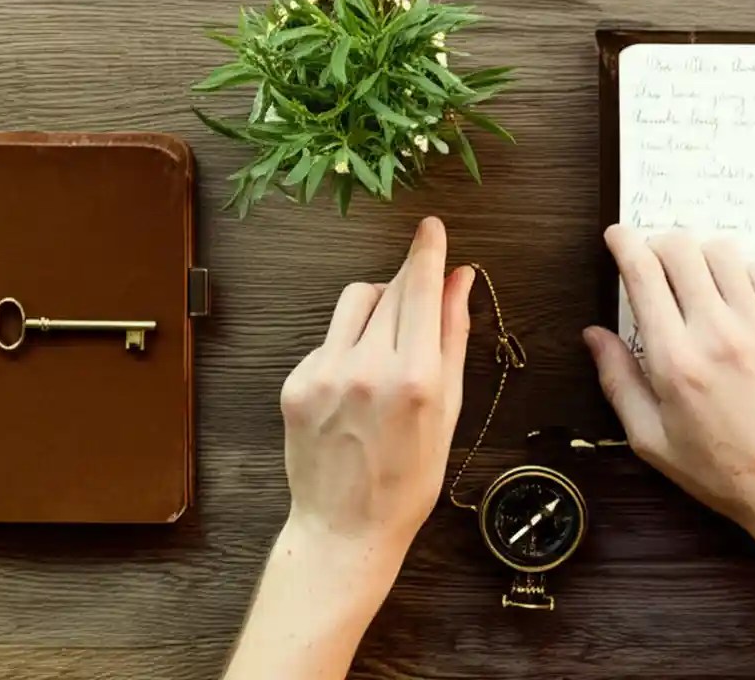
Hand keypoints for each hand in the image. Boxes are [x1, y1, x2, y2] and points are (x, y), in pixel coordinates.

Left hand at [279, 217, 473, 557]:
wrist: (345, 527)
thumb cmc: (409, 480)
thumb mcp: (446, 410)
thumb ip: (452, 338)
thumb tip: (460, 281)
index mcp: (417, 377)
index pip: (422, 288)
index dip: (428, 251)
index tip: (431, 227)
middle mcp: (368, 367)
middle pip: (391, 289)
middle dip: (410, 283)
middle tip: (422, 292)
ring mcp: (325, 373)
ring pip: (355, 300)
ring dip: (377, 304)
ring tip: (388, 342)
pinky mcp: (295, 382)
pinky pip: (328, 337)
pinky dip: (348, 343)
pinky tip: (357, 383)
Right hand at [584, 226, 754, 535]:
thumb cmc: (720, 472)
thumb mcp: (650, 439)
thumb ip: (618, 381)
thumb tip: (593, 335)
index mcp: (674, 362)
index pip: (643, 275)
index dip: (623, 244)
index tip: (616, 236)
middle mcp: (716, 334)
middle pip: (680, 249)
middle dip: (657, 243)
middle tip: (651, 259)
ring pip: (722, 252)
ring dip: (698, 253)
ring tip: (692, 276)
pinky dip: (739, 269)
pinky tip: (731, 291)